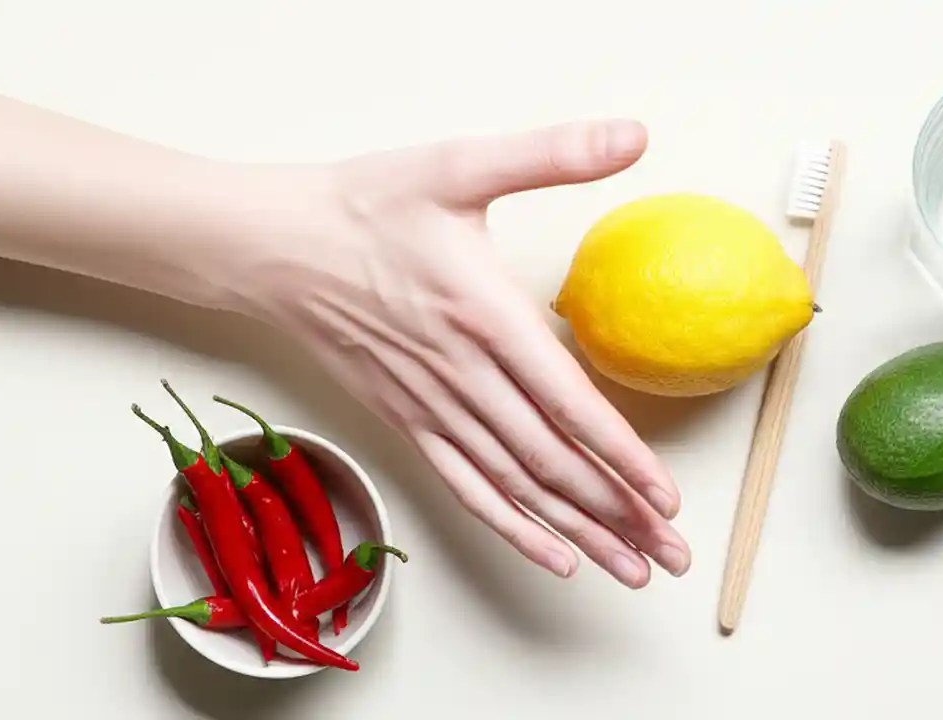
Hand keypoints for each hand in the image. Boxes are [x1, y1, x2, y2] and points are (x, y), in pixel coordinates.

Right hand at [236, 120, 690, 587]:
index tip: (666, 497)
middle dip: (617, 513)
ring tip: (630, 570)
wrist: (270, 244)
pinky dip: (511, 526)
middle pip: (551, 461)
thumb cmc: (365, 204)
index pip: (566, 403)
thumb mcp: (458, 163)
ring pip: (515, 485)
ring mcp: (430, 406)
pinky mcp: (405, 420)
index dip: (621, 456)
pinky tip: (551, 555)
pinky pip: (465, 486)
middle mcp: (461, 375)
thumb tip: (634, 134)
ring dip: (577, 531)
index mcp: (483, 314)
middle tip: (672, 555)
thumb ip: (552, 153)